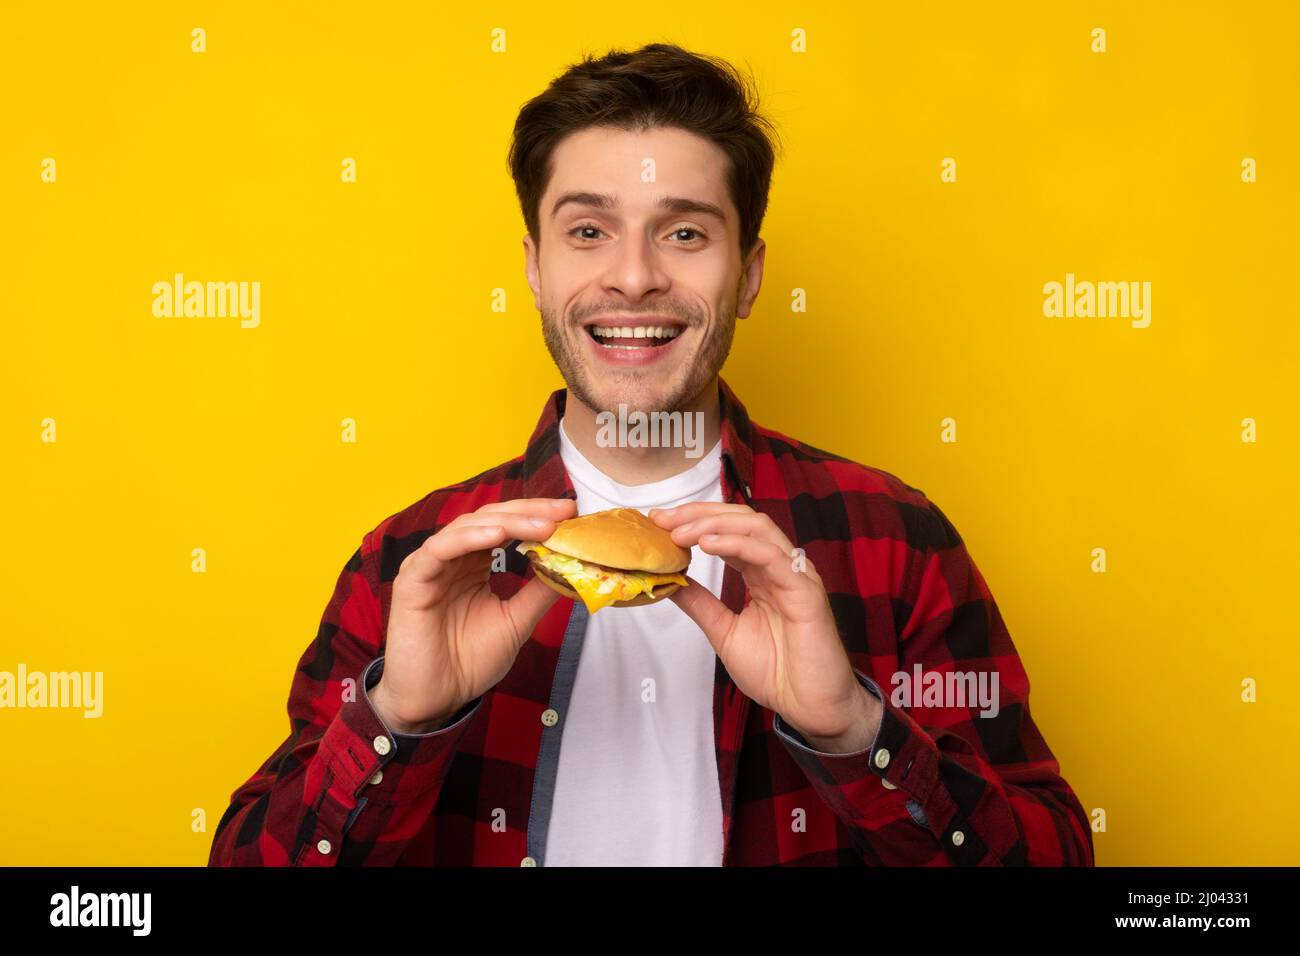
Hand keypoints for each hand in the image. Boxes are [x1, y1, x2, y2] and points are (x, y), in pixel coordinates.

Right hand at [370, 497, 576, 733]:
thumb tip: (571, 565)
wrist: (437, 699)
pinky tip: (496, 535)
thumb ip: (538, 591)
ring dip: (507, 522)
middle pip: (490, 518)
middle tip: (563, 510)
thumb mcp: (516, 621)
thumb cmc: (469, 661)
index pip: (506, 526)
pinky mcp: (412, 580)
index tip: (572, 513)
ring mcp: (430, 566)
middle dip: (529, 512)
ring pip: (468, 527)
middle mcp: (452, 558)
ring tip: (542, 525)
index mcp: (473, 564)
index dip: (537, 517)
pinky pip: (439, 550)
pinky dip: (468, 538)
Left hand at [649, 503, 880, 751]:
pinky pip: (770, 555)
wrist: (809, 706)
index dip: (694, 521)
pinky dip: (737, 544)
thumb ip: (701, 604)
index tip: (658, 523)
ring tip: (680, 532)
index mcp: (762, 574)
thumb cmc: (777, 672)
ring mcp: (794, 574)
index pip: (729, 531)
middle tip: (663, 520)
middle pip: (741, 519)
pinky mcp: (805, 590)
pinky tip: (708, 544)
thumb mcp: (724, 632)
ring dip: (714, 523)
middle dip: (699, 514)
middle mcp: (779, 566)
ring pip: (757, 527)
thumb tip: (672, 580)